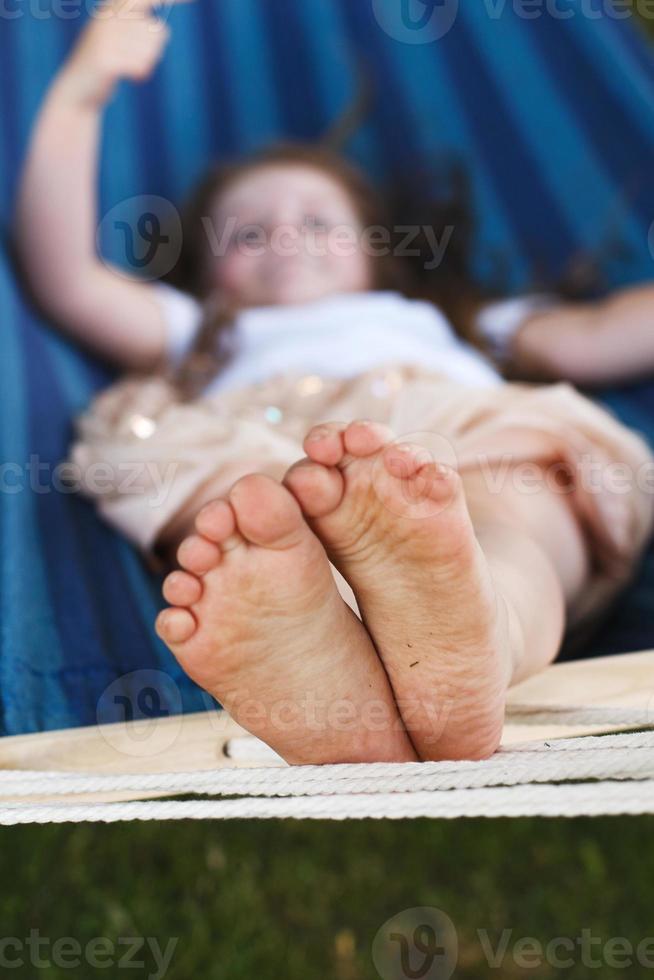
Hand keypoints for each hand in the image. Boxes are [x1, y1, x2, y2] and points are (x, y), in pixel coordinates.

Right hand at [56, 0, 190, 107]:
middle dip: (153, 51)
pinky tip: (128, 76)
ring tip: (126, 67)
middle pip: (158, 32)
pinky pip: (142, 66)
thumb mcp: (120, 39)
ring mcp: (105, 38)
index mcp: (112, 9)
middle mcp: (108, 18)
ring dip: (145, 64)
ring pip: (152, 52)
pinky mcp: (106, 59)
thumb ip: (138, 27)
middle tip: (132, 59)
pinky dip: (140, 75)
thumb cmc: (105, 64)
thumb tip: (162, 29)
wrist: (77, 92)